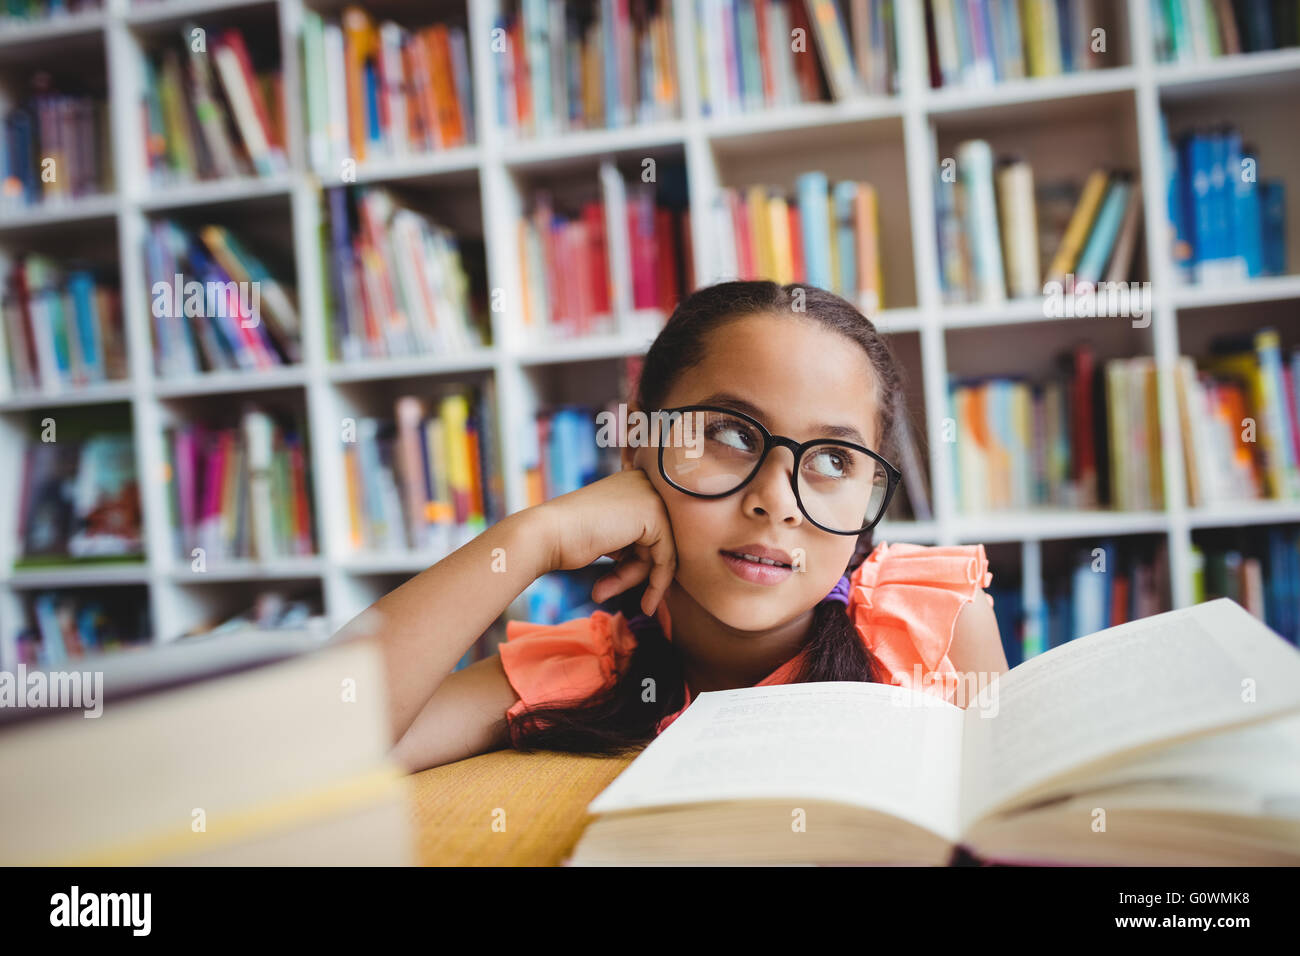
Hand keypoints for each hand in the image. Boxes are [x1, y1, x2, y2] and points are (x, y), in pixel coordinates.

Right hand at [535, 468, 677, 615]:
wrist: (545, 534)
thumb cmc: (568, 539)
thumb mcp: (608, 538)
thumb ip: (633, 544)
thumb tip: (661, 572)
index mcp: (632, 483)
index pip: (650, 530)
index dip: (642, 562)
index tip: (637, 590)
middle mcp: (644, 483)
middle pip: (657, 540)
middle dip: (638, 571)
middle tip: (617, 592)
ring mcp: (651, 495)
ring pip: (662, 550)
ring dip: (636, 578)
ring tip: (605, 591)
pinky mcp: (654, 513)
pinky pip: (666, 557)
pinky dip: (657, 583)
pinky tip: (645, 603)